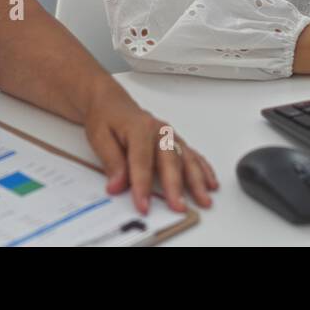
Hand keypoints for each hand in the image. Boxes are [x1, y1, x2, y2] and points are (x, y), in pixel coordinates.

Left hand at [82, 81, 218, 214]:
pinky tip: (210, 183)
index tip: (143, 205)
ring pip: (187, 158)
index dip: (143, 185)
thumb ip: (111, 161)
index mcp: (139, 129)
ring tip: (204, 199)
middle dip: (175, 186)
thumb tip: (118, 185)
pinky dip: (203, 170)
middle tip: (178, 207)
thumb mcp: (99, 137)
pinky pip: (193, 155)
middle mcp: (159, 131)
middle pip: (170, 161)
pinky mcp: (175, 141)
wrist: (111, 102)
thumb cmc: (106, 117)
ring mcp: (170, 136)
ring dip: (197, 181)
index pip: (142, 161)